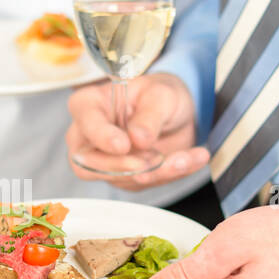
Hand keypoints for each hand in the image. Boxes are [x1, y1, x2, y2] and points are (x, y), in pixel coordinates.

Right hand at [66, 72, 208, 190]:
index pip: (86, 124)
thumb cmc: (159, 95)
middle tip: (152, 161)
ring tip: (185, 158)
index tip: (124, 144)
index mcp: (89, 106)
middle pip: (89, 163)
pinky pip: (143, 183)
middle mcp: (89, 137)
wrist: (175, 113)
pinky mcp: (124, 177)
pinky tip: (192, 159)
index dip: (101, 137)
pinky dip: (170, 174)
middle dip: (123, 167)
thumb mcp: (160, 95)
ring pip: (120, 178)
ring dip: (156, 172)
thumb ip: (149, 115)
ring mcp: (104, 161)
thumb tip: (138, 139)